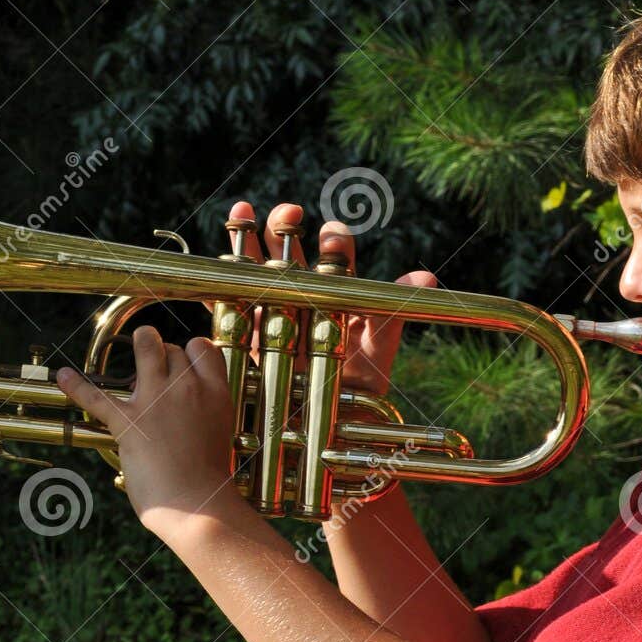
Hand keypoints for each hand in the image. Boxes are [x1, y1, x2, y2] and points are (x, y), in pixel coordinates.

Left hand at [56, 325, 238, 529]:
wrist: (200, 507)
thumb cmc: (210, 483)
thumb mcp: (220, 438)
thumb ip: (206, 420)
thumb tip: (190, 424)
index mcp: (216, 396)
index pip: (204, 349)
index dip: (192, 351)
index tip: (185, 361)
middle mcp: (189, 389)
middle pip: (174, 349)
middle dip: (164, 353)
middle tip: (155, 364)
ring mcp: (157, 401)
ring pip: (147, 347)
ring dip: (139, 345)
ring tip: (133, 345)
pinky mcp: (129, 421)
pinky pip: (95, 395)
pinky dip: (76, 386)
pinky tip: (65, 377)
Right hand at [227, 200, 438, 396]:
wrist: (329, 429)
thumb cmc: (358, 389)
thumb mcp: (377, 352)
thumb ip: (392, 315)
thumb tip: (426, 276)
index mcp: (336, 296)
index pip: (336, 260)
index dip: (334, 244)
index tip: (333, 234)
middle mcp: (303, 298)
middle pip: (290, 254)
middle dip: (285, 228)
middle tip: (287, 213)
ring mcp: (273, 314)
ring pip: (257, 271)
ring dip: (248, 243)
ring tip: (242, 212)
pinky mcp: (247, 337)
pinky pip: (229, 308)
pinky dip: (220, 290)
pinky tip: (215, 271)